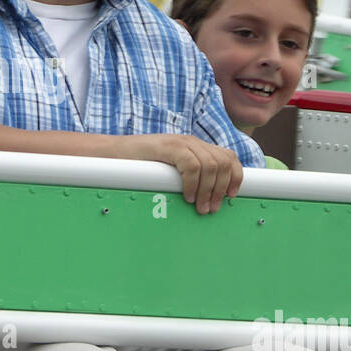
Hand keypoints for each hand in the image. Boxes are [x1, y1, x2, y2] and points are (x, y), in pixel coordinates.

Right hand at [120, 134, 241, 213]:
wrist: (115, 154)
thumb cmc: (142, 166)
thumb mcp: (172, 169)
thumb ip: (190, 175)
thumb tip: (209, 196)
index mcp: (196, 147)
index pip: (228, 156)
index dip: (235, 176)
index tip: (231, 196)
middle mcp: (192, 142)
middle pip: (223, 163)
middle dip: (221, 189)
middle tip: (211, 208)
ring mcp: (181, 143)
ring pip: (211, 166)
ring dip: (208, 191)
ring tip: (199, 207)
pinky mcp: (170, 147)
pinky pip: (192, 166)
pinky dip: (193, 184)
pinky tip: (187, 196)